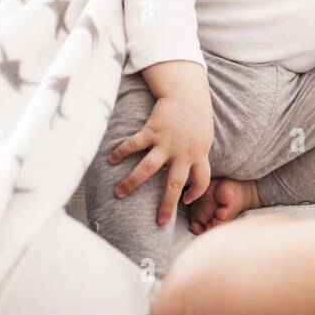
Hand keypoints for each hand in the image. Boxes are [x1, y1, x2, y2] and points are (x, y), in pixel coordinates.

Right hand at [106, 87, 213, 225]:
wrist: (187, 92)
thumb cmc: (196, 116)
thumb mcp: (204, 137)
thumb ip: (197, 155)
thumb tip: (190, 173)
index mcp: (199, 154)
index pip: (202, 181)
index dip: (195, 193)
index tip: (185, 202)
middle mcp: (182, 152)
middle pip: (174, 185)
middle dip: (166, 205)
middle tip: (159, 222)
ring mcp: (166, 142)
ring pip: (148, 169)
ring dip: (132, 182)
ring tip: (119, 193)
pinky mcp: (152, 131)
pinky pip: (134, 145)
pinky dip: (121, 152)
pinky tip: (110, 160)